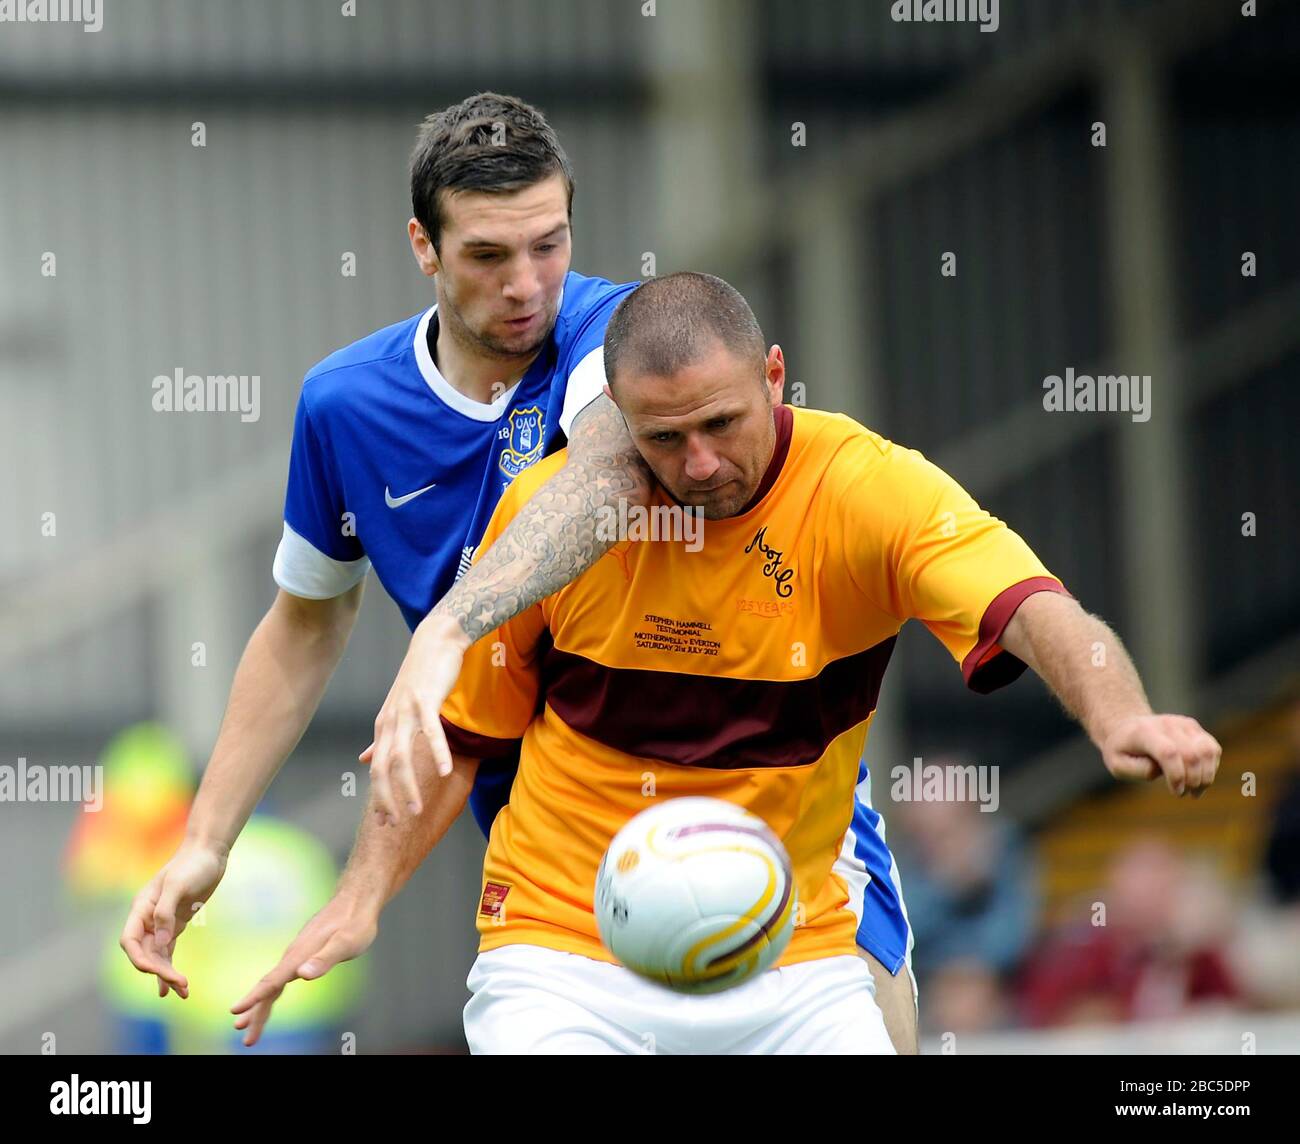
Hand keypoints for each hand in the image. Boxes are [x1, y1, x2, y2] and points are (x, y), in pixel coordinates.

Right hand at [119, 837, 228, 998]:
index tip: (157, 970)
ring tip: (183, 992)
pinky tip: (176, 986)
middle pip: (145, 953)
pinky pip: (168, 951)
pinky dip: (170, 967)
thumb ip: (166, 913)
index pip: (130, 941)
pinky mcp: (176, 924)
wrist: (209, 851)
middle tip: (181, 985)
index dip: (139, 959)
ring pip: (158, 955)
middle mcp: (148, 918)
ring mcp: (162, 922)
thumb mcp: (179, 885)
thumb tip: (160, 944)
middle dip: (160, 971)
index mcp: (141, 908)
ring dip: (167, 974)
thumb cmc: (193, 864)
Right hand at [230, 893, 377, 1046]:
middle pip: (269, 987)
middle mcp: (294, 955)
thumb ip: (324, 959)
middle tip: (243, 1036)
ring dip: (260, 1006)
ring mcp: (297, 955)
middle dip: (254, 1012)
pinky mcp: (302, 954)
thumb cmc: (355, 921)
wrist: (356, 899)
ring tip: (246, 1026)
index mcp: (300, 955)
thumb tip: (302, 975)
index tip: (236, 1012)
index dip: (255, 997)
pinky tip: (268, 1000)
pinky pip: (281, 978)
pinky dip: (271, 993)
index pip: (273, 980)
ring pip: (273, 984)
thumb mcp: (346, 942)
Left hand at [365, 614, 469, 824]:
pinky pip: (431, 732)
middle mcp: (390, 721)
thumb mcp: (397, 709)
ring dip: (408, 786)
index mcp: (384, 727)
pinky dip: (437, 753)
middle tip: (397, 824)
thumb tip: (364, 759)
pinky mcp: (426, 701)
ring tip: (417, 809)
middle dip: (388, 799)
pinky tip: (445, 772)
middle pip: (382, 768)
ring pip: (402, 756)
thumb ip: (383, 737)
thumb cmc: (420, 677)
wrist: (436, 642)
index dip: (379, 797)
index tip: (384, 823)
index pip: (376, 770)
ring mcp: (407, 711)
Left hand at [1100, 713, 1220, 796]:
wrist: (1128, 728)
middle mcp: (1166, 724)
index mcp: (1143, 732)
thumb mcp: (1117, 764)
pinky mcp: (1195, 728)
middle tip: (1181, 793)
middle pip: (1192, 755)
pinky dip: (1210, 768)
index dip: (1177, 776)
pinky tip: (1199, 780)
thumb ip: (1137, 770)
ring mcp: (1183, 724)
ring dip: (1205, 777)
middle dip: (1192, 781)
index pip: (1168, 753)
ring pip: (1208, 751)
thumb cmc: (1122, 751)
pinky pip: (1213, 750)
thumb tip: (1159, 770)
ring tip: (1194, 791)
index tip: (1175, 792)